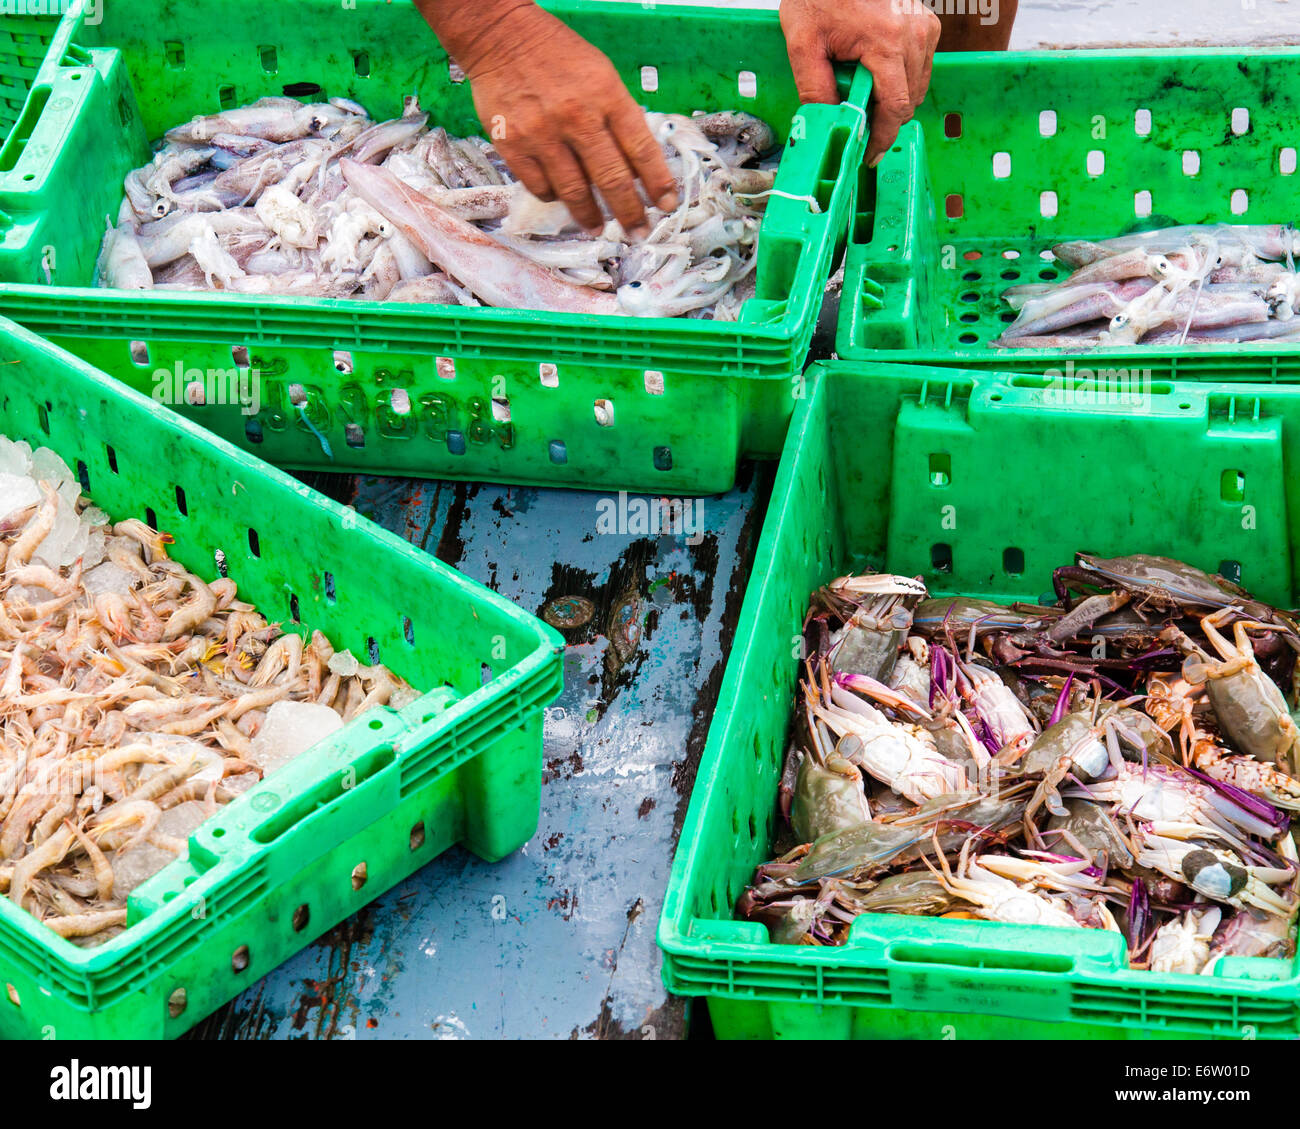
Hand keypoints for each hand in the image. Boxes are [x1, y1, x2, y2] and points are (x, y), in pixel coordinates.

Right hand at [423, 0, 676, 235]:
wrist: (502, 37)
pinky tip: (561, 195)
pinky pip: (541, 188)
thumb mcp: (601, 76)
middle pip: (611, 180)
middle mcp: (577, 117)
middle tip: (637, 232)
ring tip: (597, 228)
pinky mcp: (512, 145)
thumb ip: (618, 118)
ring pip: (574, 192)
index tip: (666, 205)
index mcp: (606, 95)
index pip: (641, 149)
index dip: (658, 183)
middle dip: (629, 213)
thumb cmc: (559, 57)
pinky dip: (554, 196)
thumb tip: (636, 170)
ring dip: (590, 217)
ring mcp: (542, 134)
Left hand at [780, 0, 940, 166]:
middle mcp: (914, 35)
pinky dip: (899, 80)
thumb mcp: (803, 44)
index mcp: (887, 42)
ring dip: (891, 100)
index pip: (896, 108)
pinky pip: (919, 68)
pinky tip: (873, 72)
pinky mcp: (927, 24)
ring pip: (917, 88)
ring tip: (860, 90)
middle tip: (855, 121)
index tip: (868, 155)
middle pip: (908, 102)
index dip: (882, 138)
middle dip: (883, 120)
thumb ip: (814, 89)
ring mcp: (925, 28)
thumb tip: (827, 126)